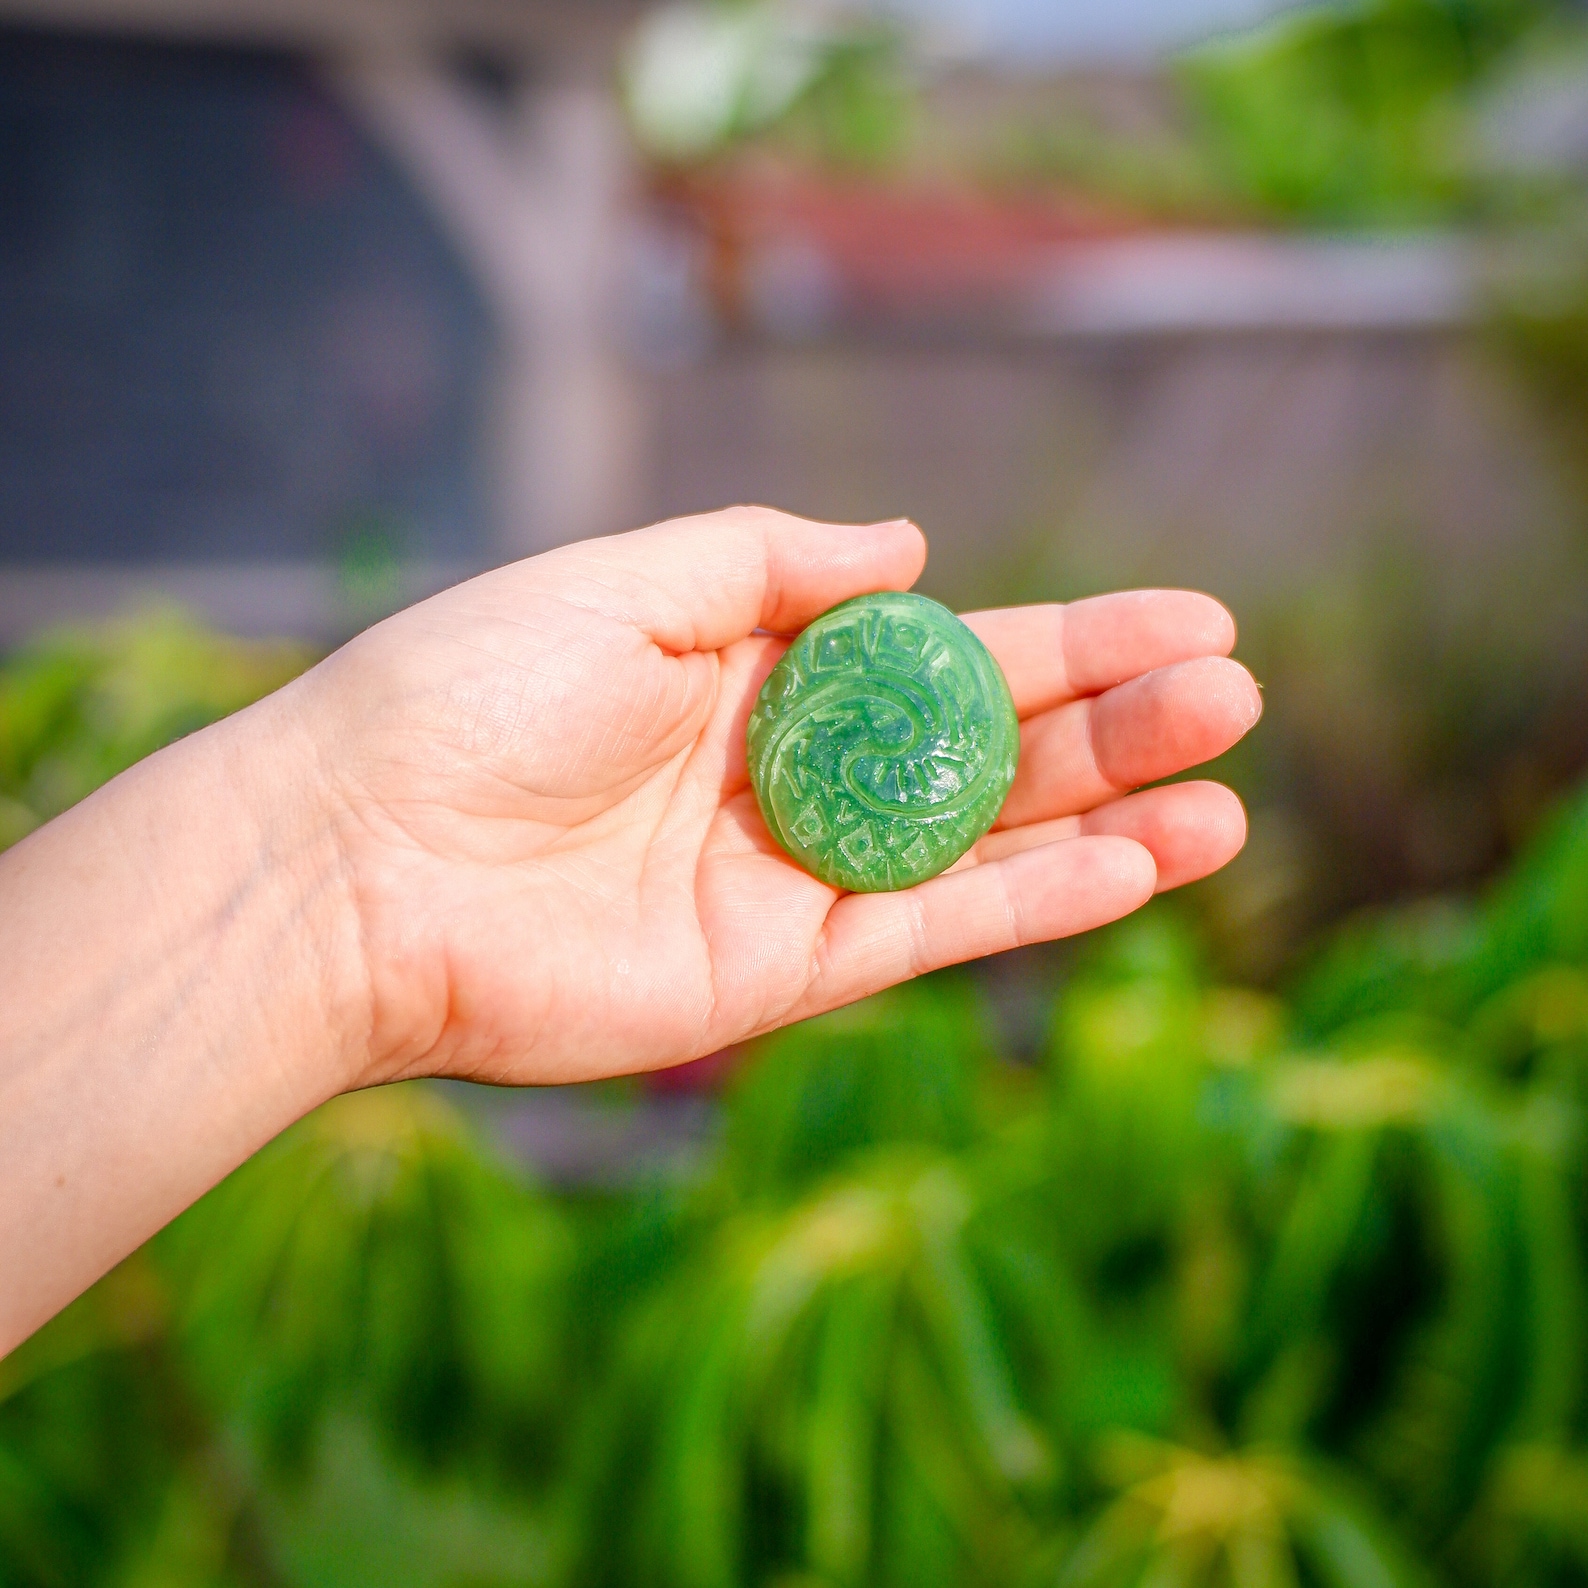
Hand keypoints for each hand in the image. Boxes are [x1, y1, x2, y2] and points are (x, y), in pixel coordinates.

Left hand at [302, 507, 1259, 1087]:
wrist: (357, 866)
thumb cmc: (468, 698)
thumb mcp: (625, 582)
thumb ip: (771, 558)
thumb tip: (912, 545)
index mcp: (756, 671)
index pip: (944, 651)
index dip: (1068, 640)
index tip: (1186, 620)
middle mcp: (789, 773)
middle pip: (985, 749)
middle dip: (1113, 726)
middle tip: (1234, 697)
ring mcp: (790, 877)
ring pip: (980, 846)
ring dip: (1106, 821)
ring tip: (1226, 794)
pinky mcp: (779, 974)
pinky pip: (930, 934)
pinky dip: (1033, 905)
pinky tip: (1135, 870)